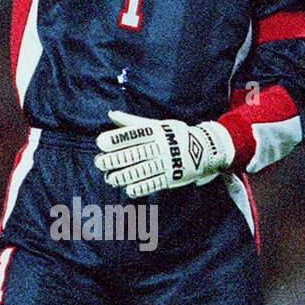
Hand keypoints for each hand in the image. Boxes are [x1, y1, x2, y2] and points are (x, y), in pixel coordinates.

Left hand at [94, 110, 233, 197]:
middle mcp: (160, 147)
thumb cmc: (175, 134)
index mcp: (156, 132)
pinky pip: (155, 183)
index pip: (133, 135)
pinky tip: (128, 190)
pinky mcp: (172, 177)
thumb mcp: (157, 124)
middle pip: (135, 154)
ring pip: (143, 170)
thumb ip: (132, 122)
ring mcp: (167, 163)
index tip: (100, 143)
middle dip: (116, 159)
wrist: (206, 148)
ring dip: (125, 176)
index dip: (117, 139)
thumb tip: (110, 114)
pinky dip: (142, 187)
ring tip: (110, 179)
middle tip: (99, 162)